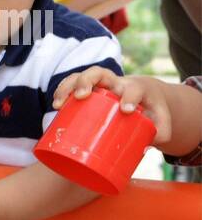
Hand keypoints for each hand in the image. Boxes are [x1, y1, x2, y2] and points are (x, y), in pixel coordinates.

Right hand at [53, 68, 173, 148]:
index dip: (129, 97)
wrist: (143, 95)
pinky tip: (57, 105)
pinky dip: (62, 92)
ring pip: (81, 76)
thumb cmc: (151, 110)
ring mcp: (99, 84)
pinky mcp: (87, 90)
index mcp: (135, 87)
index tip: (126, 110)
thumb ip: (161, 133)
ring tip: (59, 104)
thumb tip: (146, 147)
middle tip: (81, 96)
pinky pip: (72, 84)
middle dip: (87, 81)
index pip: (132, 87)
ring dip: (67, 86)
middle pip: (99, 72)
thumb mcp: (161, 121)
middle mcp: (115, 81)